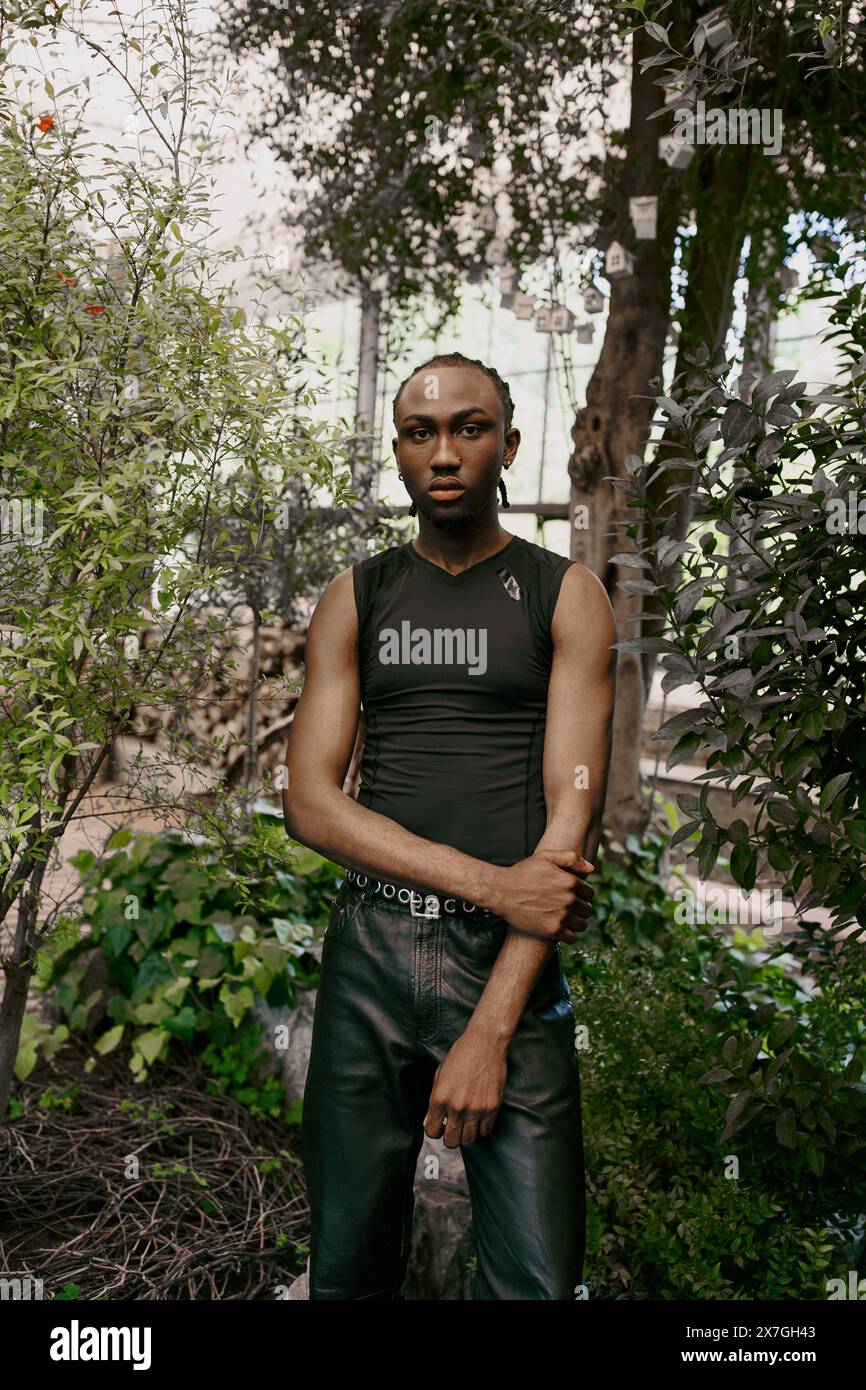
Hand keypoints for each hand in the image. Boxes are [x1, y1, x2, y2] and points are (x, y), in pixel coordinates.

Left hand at [423, 1031, 507, 1147]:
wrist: (485, 1043)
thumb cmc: (461, 1055)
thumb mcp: (439, 1076)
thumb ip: (433, 1101)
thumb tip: (428, 1121)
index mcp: (440, 1098)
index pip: (431, 1131)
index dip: (434, 1131)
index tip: (439, 1127)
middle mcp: (457, 1107)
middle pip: (451, 1141)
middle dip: (450, 1138)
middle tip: (453, 1129)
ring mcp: (476, 1109)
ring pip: (469, 1140)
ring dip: (466, 1135)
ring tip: (466, 1124)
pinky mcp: (492, 1108)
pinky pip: (485, 1132)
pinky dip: (481, 1128)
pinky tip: (479, 1118)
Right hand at [489, 849, 594, 943]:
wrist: (501, 891)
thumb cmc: (522, 872)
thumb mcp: (545, 856)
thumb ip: (571, 858)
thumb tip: (591, 869)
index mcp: (570, 881)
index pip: (589, 893)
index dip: (582, 894)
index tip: (573, 896)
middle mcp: (568, 899)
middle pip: (588, 909)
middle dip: (581, 908)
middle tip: (569, 908)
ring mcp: (561, 916)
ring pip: (582, 925)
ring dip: (577, 922)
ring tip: (567, 919)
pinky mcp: (552, 930)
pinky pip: (572, 938)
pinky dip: (569, 935)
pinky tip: (561, 929)